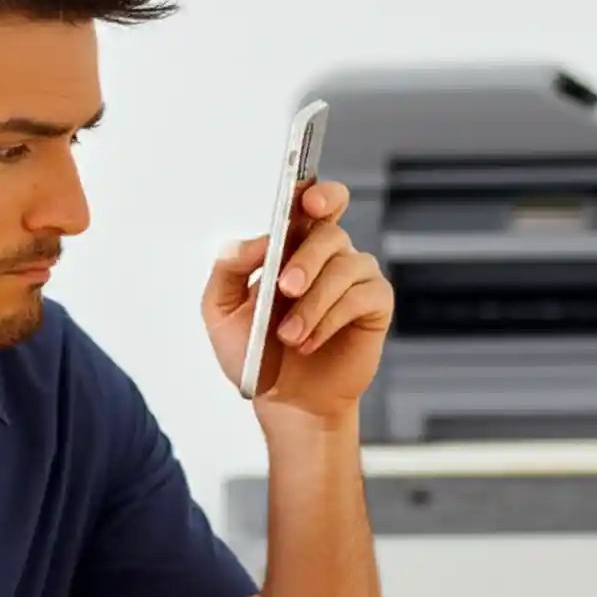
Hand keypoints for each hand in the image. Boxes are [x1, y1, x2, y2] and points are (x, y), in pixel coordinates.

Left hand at [202, 181, 393, 426]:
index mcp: (292, 247)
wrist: (284, 402)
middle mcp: (328, 257)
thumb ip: (228, 270)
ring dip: (313, 304)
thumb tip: (252, 242)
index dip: (318, 194)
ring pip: (345, 267)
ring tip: (290, 336)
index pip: (314, 204)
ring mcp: (354, 279)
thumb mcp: (221, 312)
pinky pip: (362, 297)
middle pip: (329, 232)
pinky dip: (331, 320)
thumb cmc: (256, 355)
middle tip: (285, 288)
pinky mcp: (374, 306)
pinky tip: (311, 342)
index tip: (308, 201)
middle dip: (306, 258)